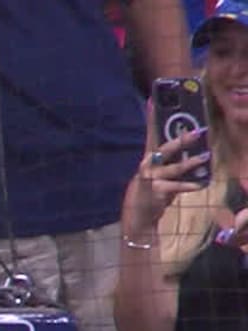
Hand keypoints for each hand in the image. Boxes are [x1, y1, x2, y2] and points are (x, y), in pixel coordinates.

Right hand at [123, 104, 209, 232]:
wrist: (138, 216)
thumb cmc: (150, 192)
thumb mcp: (157, 173)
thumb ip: (171, 161)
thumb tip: (193, 148)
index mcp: (148, 158)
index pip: (151, 133)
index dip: (152, 116)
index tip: (153, 99)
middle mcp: (148, 165)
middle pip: (166, 148)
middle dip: (182, 139)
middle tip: (199, 131)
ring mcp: (151, 178)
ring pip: (174, 167)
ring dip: (191, 162)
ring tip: (206, 157)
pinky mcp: (156, 191)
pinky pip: (176, 187)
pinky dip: (190, 185)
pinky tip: (201, 184)